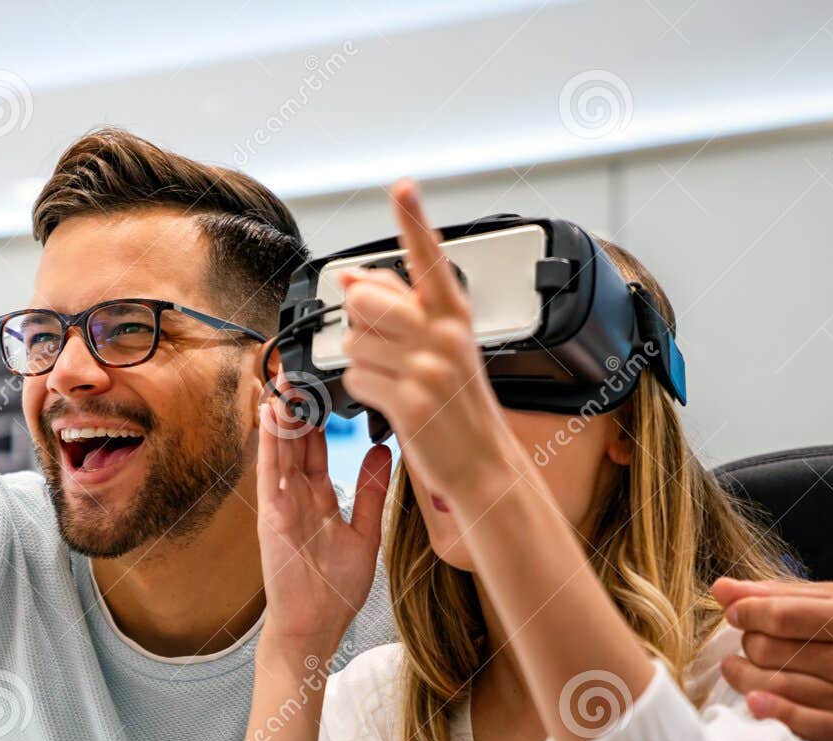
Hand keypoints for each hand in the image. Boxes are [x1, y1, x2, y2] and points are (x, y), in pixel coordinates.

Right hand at [255, 390, 391, 655]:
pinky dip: (269, 442)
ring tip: (283, 378)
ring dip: (280, 414)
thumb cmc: (335, 591)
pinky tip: (269, 415)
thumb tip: (383, 452)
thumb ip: (371, 492)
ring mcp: (282, 504)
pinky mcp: (273, 516)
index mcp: (319, 500)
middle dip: (297, 406)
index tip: (326, 388)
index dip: (319, 418)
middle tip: (301, 369)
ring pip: (280, 449)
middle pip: (296, 441)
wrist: (315, 628)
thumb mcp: (365, 533)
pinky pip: (270, 472)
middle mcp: (297, 497)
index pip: (316, 449)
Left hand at [336, 179, 521, 505]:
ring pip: (354, 342)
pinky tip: (391, 400)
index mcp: (453, 315)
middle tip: (386, 348)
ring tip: (395, 379)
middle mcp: (443, 335)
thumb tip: (350, 277)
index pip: (429, 257)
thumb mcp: (441, 347)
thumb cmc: (460, 404)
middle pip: (366, 299)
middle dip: (360, 322)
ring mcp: (427, 367)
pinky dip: (363, 391)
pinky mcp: (410, 400)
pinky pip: (356, 379)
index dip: (414, 221)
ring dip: (362, 363)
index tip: (403, 187)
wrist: (482, 462)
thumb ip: (399, 308)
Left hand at [714, 576, 832, 740]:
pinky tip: (753, 701)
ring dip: (742, 676)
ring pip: (775, 686)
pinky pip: (800, 725)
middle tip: (749, 641)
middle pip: (771, 650)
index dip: (746, 613)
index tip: (735, 612)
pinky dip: (769, 712)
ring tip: (737, 666)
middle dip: (747, 642)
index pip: (782, 615)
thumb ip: (786, 594)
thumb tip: (723, 588)